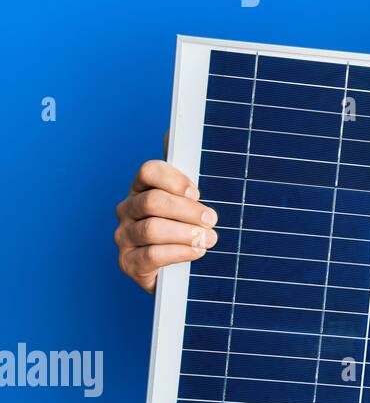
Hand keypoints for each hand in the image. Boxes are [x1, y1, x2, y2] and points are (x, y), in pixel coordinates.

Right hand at [115, 160, 218, 293]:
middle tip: (212, 220)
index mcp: (142, 188)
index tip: (198, 193)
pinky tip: (197, 252)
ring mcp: (124, 237)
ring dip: (186, 233)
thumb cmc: (184, 228)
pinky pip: (152, 255)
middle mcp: (127, 210)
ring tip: (209, 239)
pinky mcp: (128, 263)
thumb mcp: (189, 201)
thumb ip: (182, 173)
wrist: (178, 271)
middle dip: (188, 211)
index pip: (148, 171)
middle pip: (153, 201)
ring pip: (152, 228)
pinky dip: (179, 252)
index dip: (174, 179)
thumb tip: (170, 132)